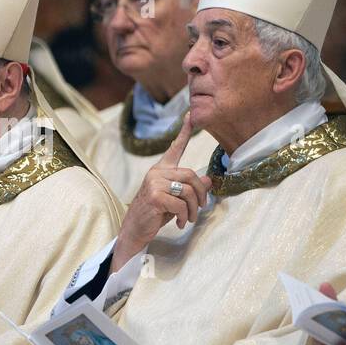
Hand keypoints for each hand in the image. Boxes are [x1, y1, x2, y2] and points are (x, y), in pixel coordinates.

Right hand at [113, 115, 211, 269]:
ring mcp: (154, 183)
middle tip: (200, 209)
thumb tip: (209, 180)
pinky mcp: (155, 197)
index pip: (175, 148)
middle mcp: (157, 172)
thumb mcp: (175, 199)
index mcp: (161, 170)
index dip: (184, 131)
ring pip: (188, 192)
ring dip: (193, 210)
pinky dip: (184, 217)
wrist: (135, 229)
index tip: (190, 115)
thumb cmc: (156, 213)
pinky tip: (179, 223)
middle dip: (200, 195)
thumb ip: (190, 188)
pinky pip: (180, 205)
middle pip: (191, 175)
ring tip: (188, 219)